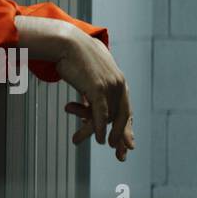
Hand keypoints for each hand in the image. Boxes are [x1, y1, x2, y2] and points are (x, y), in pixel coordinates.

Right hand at [53, 27, 133, 153]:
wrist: (67, 42)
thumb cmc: (75, 57)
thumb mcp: (90, 74)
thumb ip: (95, 88)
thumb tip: (90, 101)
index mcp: (118, 80)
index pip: (126, 109)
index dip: (127, 128)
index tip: (128, 145)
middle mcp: (118, 84)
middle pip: (123, 117)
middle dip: (122, 137)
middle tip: (121, 155)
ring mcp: (110, 86)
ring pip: (108, 118)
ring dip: (97, 133)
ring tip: (95, 145)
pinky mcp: (98, 88)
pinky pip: (102, 114)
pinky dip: (101, 128)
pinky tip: (101, 140)